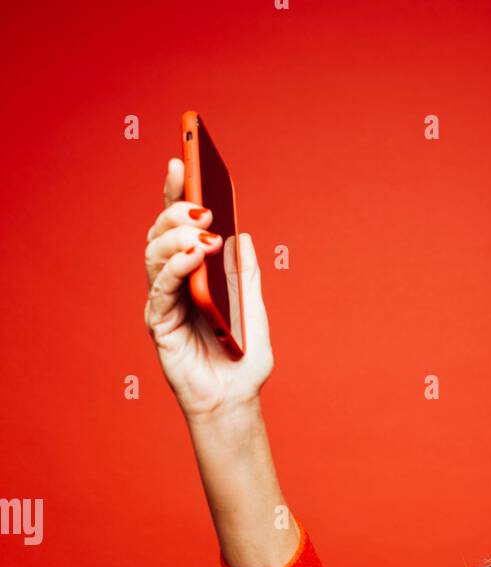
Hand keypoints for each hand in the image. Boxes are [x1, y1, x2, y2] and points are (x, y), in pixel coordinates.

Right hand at [143, 157, 273, 418]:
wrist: (235, 403)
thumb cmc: (242, 362)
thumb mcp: (255, 312)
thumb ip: (247, 276)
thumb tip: (244, 236)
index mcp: (196, 274)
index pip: (181, 226)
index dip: (177, 192)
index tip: (182, 158)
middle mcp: (175, 283)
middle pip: (161, 233)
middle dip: (177, 211)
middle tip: (203, 208)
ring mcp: (164, 301)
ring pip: (154, 254)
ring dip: (177, 237)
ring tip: (205, 234)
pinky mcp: (159, 323)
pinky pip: (160, 287)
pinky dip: (175, 266)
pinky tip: (193, 257)